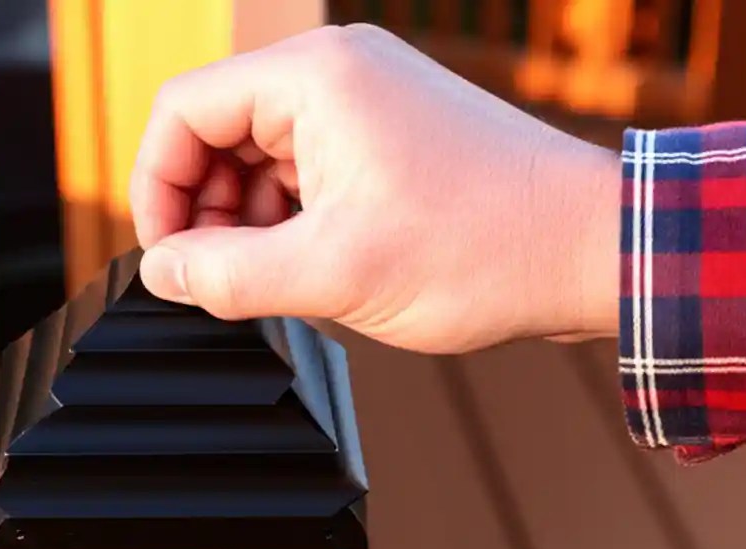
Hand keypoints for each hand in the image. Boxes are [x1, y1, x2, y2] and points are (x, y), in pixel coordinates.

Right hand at [130, 24, 619, 353]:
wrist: (589, 248)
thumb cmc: (482, 248)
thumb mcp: (332, 273)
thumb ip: (227, 275)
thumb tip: (162, 274)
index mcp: (315, 77)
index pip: (182, 111)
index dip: (156, 188)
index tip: (167, 258)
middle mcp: (337, 72)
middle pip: (216, 128)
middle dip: (202, 208)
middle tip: (212, 278)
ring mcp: (367, 98)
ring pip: (259, 151)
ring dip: (244, 218)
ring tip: (263, 280)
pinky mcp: (389, 132)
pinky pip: (305, 164)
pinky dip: (287, 214)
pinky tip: (301, 264)